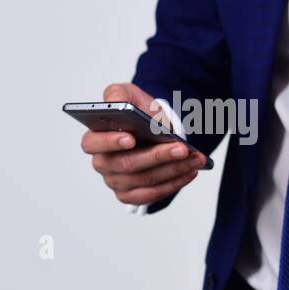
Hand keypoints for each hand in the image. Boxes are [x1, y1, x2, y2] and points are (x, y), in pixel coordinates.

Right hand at [80, 82, 204, 205]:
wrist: (155, 129)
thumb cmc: (138, 114)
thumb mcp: (128, 95)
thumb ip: (118, 94)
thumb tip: (115, 103)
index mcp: (94, 138)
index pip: (93, 143)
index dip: (111, 142)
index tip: (132, 138)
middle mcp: (102, 163)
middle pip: (127, 164)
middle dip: (157, 156)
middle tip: (182, 149)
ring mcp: (115, 181)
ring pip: (144, 180)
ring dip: (173, 169)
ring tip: (195, 159)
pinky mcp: (130, 195)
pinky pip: (152, 194)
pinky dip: (174, 184)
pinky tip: (190, 172)